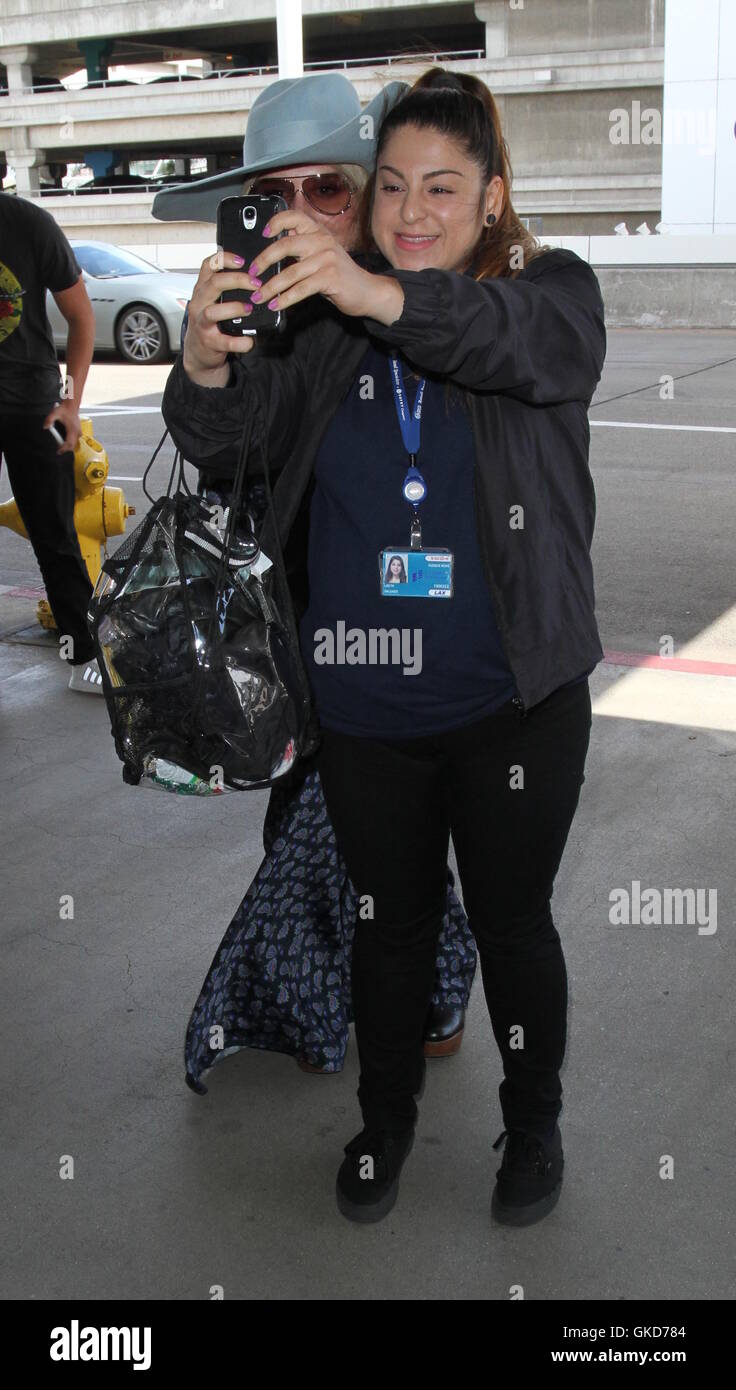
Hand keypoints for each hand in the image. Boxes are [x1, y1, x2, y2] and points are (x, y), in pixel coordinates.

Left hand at [43, 397, 81, 454]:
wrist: (71, 406)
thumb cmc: (64, 409)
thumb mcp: (54, 413)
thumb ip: (49, 420)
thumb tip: (45, 427)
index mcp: (72, 429)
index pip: (69, 443)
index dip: (64, 449)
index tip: (58, 451)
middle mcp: (77, 432)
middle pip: (72, 446)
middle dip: (65, 449)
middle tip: (58, 450)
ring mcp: (79, 432)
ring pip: (74, 444)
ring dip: (68, 446)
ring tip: (60, 445)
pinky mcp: (78, 431)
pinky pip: (75, 440)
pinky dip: (70, 442)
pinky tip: (64, 440)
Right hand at [182, 249, 262, 376]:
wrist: (197, 352)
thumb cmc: (209, 322)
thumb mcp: (211, 301)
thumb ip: (224, 288)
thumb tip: (251, 275)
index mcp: (202, 290)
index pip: (208, 266)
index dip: (224, 259)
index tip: (242, 261)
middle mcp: (199, 303)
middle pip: (214, 284)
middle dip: (237, 280)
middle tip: (256, 285)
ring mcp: (202, 323)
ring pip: (213, 311)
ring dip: (235, 308)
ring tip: (249, 310)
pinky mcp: (209, 342)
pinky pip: (225, 342)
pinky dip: (240, 341)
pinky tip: (249, 340)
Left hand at [249, 209, 401, 320]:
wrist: (368, 291)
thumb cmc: (341, 276)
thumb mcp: (322, 255)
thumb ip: (303, 248)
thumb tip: (274, 248)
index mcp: (318, 232)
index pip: (295, 216)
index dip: (276, 222)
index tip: (263, 233)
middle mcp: (322, 241)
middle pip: (285, 245)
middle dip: (263, 261)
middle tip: (251, 274)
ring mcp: (327, 259)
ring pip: (290, 272)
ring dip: (270, 287)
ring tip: (258, 297)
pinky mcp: (330, 278)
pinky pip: (301, 289)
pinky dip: (285, 299)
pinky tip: (276, 305)